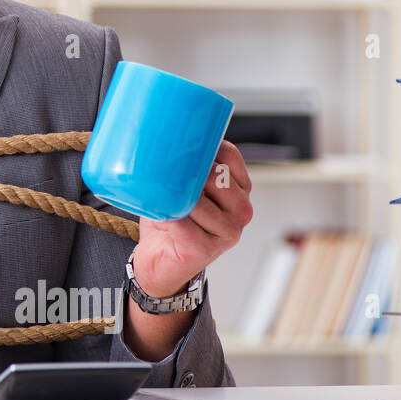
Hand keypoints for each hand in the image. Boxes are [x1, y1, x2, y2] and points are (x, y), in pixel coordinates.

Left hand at [130, 140, 253, 299]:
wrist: (160, 262)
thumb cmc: (172, 220)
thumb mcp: (180, 188)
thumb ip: (182, 167)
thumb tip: (160, 137)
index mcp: (239, 190)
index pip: (230, 157)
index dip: (206, 148)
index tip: (180, 146)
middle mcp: (240, 210)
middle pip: (218, 177)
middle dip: (189, 172)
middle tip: (164, 172)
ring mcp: (227, 231)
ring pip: (199, 200)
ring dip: (175, 196)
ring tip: (161, 196)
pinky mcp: (207, 248)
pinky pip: (183, 223)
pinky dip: (168, 216)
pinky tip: (161, 215)